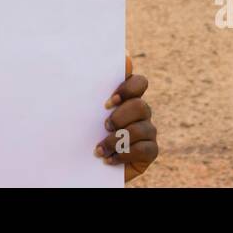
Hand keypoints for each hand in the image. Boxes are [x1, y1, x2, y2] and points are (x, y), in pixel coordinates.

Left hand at [95, 54, 157, 181]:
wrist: (85, 166)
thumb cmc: (83, 135)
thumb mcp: (81, 114)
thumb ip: (87, 94)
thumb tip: (106, 66)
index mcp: (126, 98)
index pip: (138, 82)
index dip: (128, 88)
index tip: (109, 101)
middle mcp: (140, 112)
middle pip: (140, 105)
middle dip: (120, 117)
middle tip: (105, 126)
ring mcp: (147, 130)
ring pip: (142, 128)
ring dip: (117, 140)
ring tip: (99, 150)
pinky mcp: (150, 150)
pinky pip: (144, 149)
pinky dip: (124, 155)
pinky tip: (109, 159)